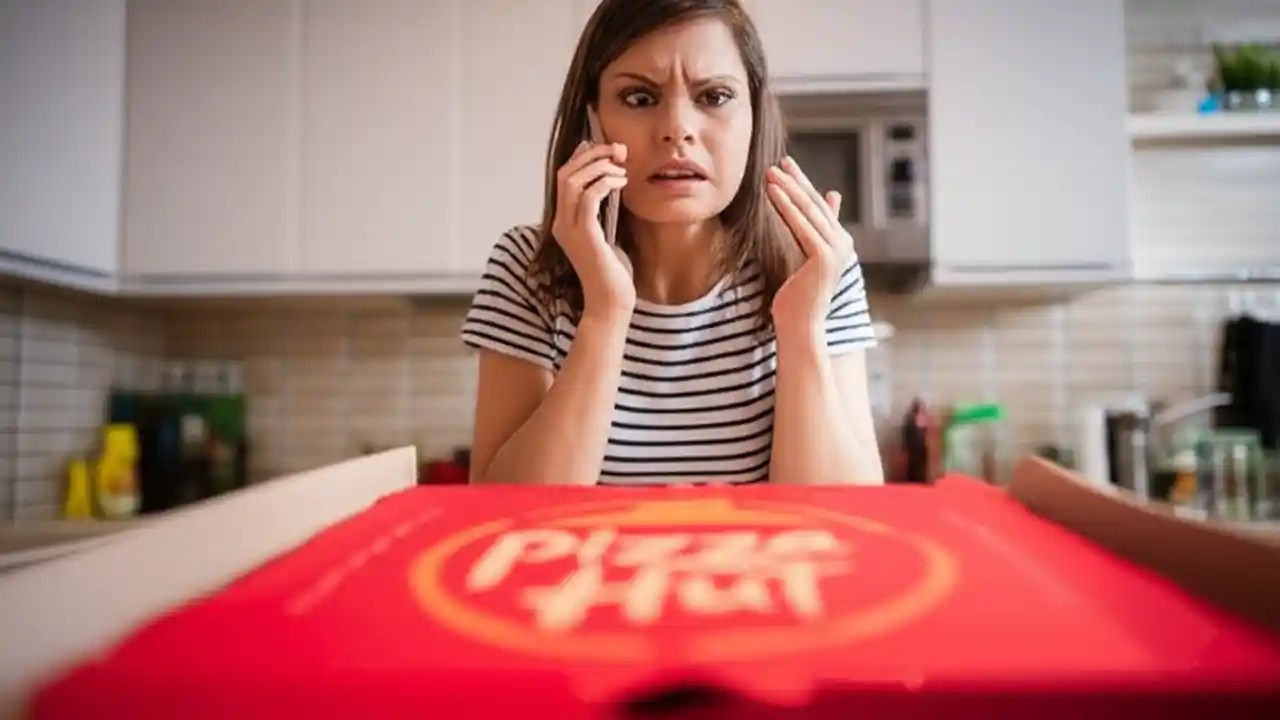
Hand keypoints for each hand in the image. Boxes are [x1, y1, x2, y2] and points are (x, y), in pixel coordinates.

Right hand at [552, 140, 635, 316]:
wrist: (611, 303)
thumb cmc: (613, 273)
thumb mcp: (607, 235)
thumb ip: (604, 212)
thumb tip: (614, 183)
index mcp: (563, 223)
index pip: (564, 179)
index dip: (583, 158)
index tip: (606, 149)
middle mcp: (561, 224)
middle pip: (565, 174)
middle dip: (592, 155)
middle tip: (617, 149)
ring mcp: (569, 230)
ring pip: (573, 182)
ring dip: (599, 166)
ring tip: (621, 165)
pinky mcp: (584, 236)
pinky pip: (588, 197)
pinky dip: (605, 183)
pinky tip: (621, 182)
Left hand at [765, 156, 856, 345]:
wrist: (800, 327)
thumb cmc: (797, 298)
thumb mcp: (804, 257)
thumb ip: (813, 231)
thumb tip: (828, 200)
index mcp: (839, 243)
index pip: (818, 207)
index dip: (802, 185)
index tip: (787, 166)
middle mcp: (842, 244)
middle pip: (814, 205)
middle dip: (796, 181)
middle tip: (778, 161)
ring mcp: (836, 250)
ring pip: (807, 211)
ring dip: (788, 188)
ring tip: (770, 172)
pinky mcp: (824, 258)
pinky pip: (801, 225)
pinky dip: (786, 206)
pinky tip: (773, 191)